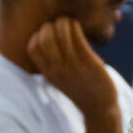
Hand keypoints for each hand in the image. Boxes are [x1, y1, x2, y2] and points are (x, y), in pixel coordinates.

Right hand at [27, 17, 124, 132]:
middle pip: (45, 38)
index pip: (32, 47)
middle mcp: (58, 70)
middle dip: (51, 25)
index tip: (49, 34)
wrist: (100, 109)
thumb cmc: (80, 90)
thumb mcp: (59, 81)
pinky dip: (75, 26)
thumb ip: (50, 66)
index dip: (38, 35)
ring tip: (70, 24)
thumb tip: (41, 45)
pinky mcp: (88, 62)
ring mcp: (73, 66)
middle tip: (61, 26)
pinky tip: (78, 27)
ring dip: (65, 22)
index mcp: (49, 73)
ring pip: (61, 33)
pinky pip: (77, 36)